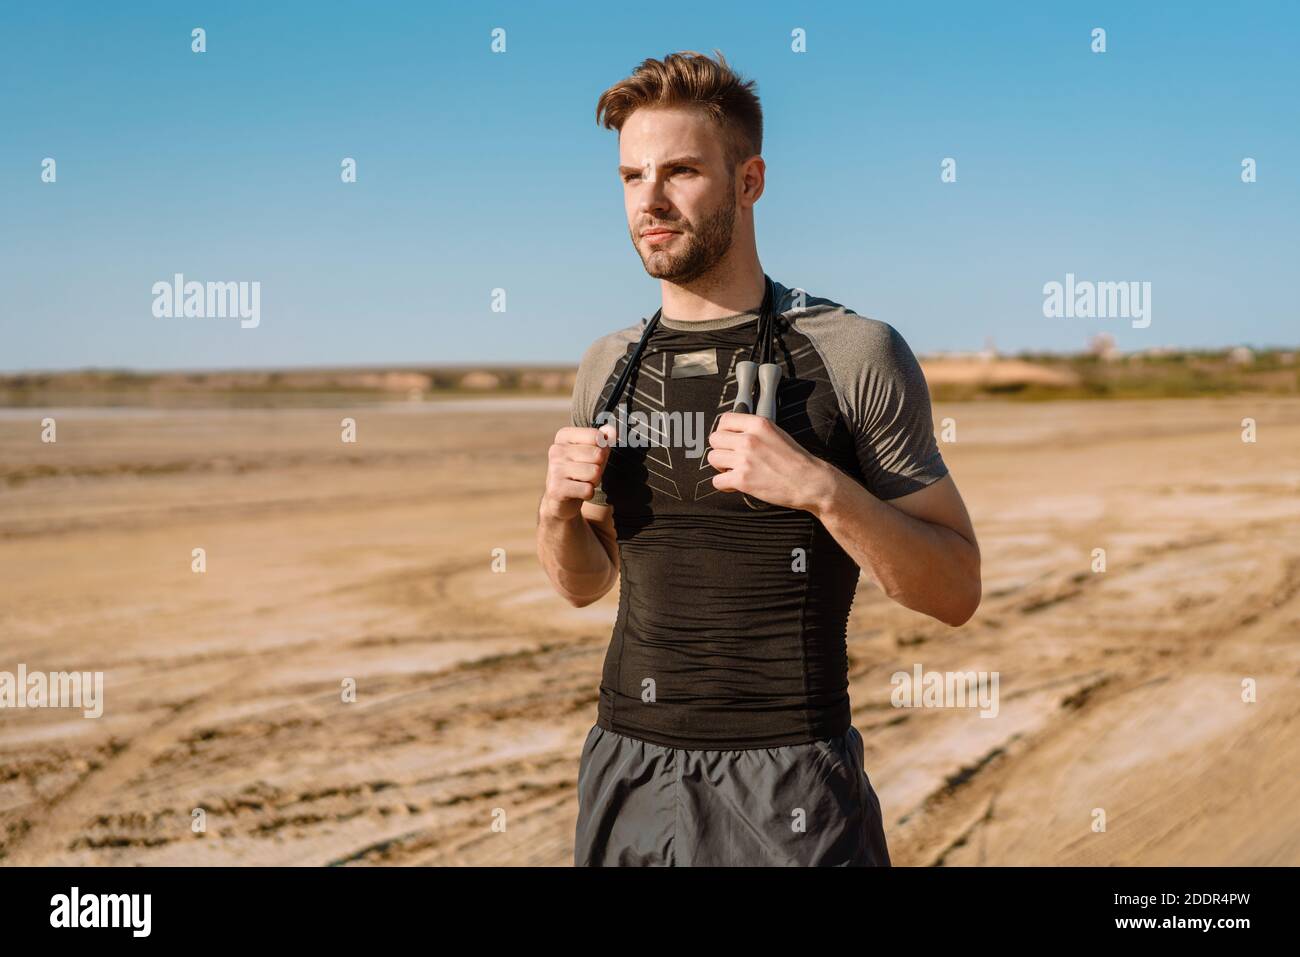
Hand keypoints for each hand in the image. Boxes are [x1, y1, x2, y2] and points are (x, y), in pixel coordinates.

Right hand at [541, 423, 616, 519]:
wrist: (561, 496)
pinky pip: (588, 490)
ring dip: (594, 481)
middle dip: (599, 467)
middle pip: (598, 454)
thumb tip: (613, 431)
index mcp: (564, 436)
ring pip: (594, 472)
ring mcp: (554, 469)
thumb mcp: (594, 451)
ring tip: (582, 481)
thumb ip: (604, 439)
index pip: (596, 436)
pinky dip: (588, 493)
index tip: (591, 456)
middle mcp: (556, 450)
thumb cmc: (581, 469)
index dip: (602, 449)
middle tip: (586, 472)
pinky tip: (578, 492)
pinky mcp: (556, 488)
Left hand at [707, 412, 831, 510]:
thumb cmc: (796, 460)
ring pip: (712, 458)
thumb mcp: (777, 433)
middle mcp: (749, 439)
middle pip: (714, 439)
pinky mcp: (742, 480)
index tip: (729, 440)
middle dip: (721, 449)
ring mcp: (744, 460)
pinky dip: (724, 484)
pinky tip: (736, 484)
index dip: (724, 431)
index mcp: (758, 424)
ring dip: (721, 466)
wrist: (809, 482)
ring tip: (734, 470)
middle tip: (731, 457)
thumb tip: (734, 432)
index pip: (724, 420)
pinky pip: (717, 481)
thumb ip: (755, 430)